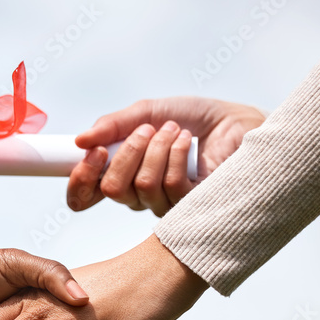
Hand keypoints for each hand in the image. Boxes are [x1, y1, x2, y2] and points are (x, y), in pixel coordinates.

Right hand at [68, 97, 264, 215]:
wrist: (238, 122)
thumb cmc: (197, 119)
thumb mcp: (148, 112)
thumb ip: (113, 125)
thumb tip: (81, 140)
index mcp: (123, 174)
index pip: (86, 195)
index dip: (80, 180)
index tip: (91, 152)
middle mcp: (141, 195)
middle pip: (111, 189)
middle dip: (126, 152)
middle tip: (146, 130)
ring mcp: (166, 205)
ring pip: (141, 185)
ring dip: (157, 149)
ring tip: (175, 131)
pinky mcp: (191, 207)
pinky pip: (170, 186)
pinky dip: (177, 155)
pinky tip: (189, 143)